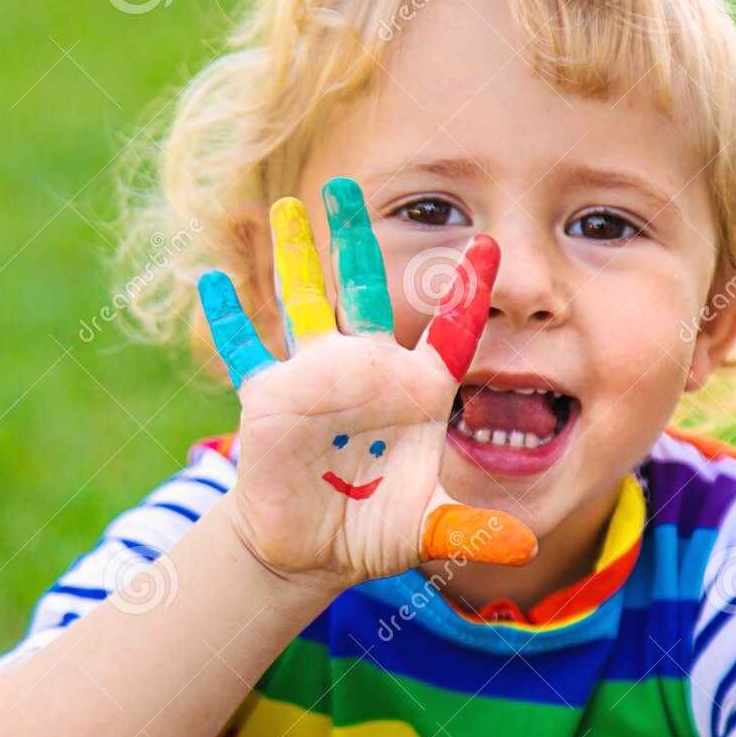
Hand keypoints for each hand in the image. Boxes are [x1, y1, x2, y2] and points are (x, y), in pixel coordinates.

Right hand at [199, 177, 537, 588]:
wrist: (316, 548)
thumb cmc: (377, 528)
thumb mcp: (431, 533)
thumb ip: (474, 533)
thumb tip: (524, 549)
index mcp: (418, 390)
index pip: (448, 330)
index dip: (467, 290)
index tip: (487, 243)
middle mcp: (367, 370)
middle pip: (364, 290)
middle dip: (356, 238)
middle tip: (350, 188)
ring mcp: (316, 379)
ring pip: (303, 303)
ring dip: (292, 257)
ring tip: (283, 208)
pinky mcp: (270, 400)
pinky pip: (246, 352)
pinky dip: (229, 320)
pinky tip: (211, 282)